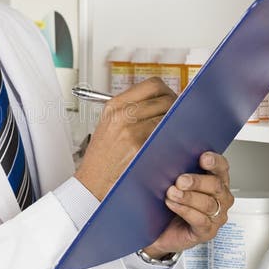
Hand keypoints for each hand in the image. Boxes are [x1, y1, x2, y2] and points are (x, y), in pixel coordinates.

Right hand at [75, 78, 176, 200]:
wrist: (92, 183)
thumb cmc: (102, 158)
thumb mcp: (109, 125)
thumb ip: (132, 110)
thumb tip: (162, 101)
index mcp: (115, 106)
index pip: (153, 85)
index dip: (167, 92)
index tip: (171, 100)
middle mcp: (122, 115)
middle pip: (165, 99)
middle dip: (176, 108)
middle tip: (176, 118)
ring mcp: (131, 131)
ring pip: (168, 117)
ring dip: (175, 125)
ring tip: (172, 133)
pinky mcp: (139, 148)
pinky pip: (166, 137)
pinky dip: (171, 140)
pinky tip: (168, 146)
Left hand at [143, 152, 233, 259]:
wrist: (157, 230)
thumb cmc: (165, 203)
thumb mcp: (168, 180)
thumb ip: (170, 165)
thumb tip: (156, 151)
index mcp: (215, 180)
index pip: (221, 167)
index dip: (215, 161)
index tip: (203, 158)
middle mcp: (220, 198)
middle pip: (216, 185)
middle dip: (197, 181)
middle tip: (180, 181)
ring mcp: (216, 216)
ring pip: (208, 204)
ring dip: (188, 197)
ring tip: (171, 193)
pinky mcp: (207, 232)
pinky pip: (201, 220)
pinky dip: (185, 211)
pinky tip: (172, 205)